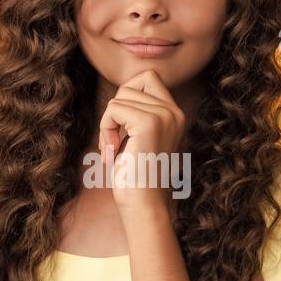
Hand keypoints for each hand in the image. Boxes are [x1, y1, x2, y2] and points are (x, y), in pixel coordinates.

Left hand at [97, 69, 185, 215]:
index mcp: (176, 114)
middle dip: (115, 111)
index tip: (124, 125)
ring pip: (120, 97)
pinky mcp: (149, 124)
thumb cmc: (136, 175)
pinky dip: (105, 128)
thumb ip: (137, 112)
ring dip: (108, 124)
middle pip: (131, 85)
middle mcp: (174, 112)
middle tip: (115, 139)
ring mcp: (164, 116)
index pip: (148, 77)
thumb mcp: (139, 136)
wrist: (143, 204)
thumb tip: (123, 87)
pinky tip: (111, 151)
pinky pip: (113, 109)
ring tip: (113, 149)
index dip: (128, 95)